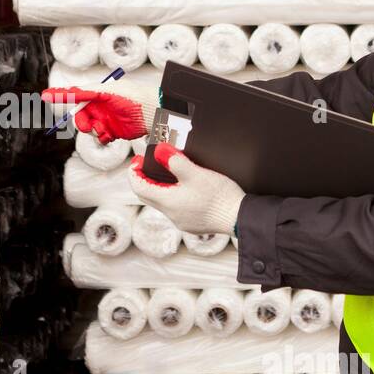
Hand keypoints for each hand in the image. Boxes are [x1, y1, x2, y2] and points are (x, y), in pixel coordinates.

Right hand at [41, 83, 157, 143]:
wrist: (154, 113)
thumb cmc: (133, 97)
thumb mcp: (107, 92)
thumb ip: (85, 93)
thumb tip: (67, 91)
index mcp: (97, 92)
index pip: (75, 94)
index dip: (60, 96)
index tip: (44, 95)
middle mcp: (100, 105)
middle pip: (79, 116)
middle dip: (82, 122)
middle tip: (89, 126)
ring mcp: (106, 119)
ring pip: (89, 129)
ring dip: (94, 131)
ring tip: (106, 130)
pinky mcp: (114, 131)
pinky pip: (100, 137)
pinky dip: (103, 137)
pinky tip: (112, 134)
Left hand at [129, 142, 244, 234]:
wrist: (239, 218)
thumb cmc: (219, 196)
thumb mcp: (196, 173)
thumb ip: (176, 161)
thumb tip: (159, 151)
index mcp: (167, 202)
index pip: (139, 187)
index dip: (134, 172)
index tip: (137, 160)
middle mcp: (171, 214)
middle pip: (148, 195)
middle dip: (144, 179)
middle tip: (146, 164)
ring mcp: (181, 220)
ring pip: (162, 202)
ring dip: (159, 188)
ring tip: (166, 173)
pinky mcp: (192, 223)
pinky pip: (175, 208)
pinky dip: (172, 196)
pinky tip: (184, 188)